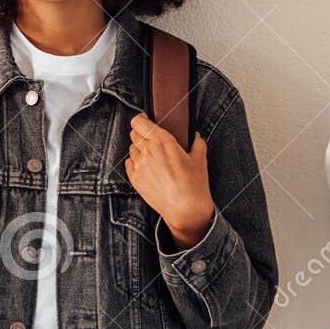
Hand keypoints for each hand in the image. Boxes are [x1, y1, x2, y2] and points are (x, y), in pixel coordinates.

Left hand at [125, 113, 214, 248]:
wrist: (185, 210)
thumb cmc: (194, 185)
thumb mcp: (200, 159)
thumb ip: (197, 143)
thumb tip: (195, 136)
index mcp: (162, 140)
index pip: (139, 121)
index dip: (141, 118)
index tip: (145, 119)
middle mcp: (147, 150)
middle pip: (134, 133)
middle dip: (142, 133)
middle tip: (152, 139)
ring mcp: (139, 165)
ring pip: (132, 148)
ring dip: (139, 148)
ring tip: (152, 156)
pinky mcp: (134, 179)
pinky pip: (129, 163)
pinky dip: (136, 162)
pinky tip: (148, 167)